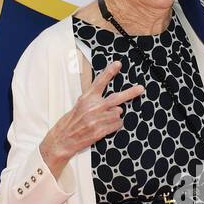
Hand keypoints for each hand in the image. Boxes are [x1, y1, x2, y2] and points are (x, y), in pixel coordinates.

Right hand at [40, 59, 144, 178]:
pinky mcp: (100, 131)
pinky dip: (115, 125)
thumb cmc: (71, 122)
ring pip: (118, 113)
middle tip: (141, 88)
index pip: (99, 82)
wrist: (62, 140)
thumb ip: (95, 101)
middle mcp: (92, 107)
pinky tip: (105, 126)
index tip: (118, 64)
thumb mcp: (79, 106)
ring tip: (104, 119)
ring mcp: (97, 119)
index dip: (109, 72)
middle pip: (116, 98)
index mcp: (86, 98)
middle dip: (130, 92)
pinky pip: (117, 124)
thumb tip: (117, 105)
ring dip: (115, 116)